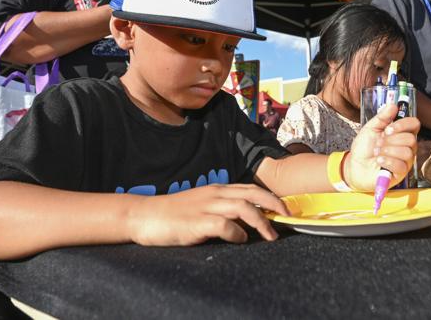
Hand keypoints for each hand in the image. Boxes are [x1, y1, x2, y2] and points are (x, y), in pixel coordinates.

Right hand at [127, 184, 288, 245]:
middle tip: (287, 218)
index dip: (270, 197)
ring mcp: (206, 206)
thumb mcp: (202, 206)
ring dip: (261, 222)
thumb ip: (222, 210)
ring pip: (243, 208)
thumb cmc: (173, 214)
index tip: (284, 209)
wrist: (143, 215)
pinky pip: (224, 225)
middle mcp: (214, 194)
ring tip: (271, 236)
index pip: (250, 188)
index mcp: (217, 189)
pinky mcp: (197, 222)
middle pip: (253, 193)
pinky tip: (240, 241)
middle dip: (274, 204)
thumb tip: (246, 223)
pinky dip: (237, 233)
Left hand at [345, 103, 419, 191]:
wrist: (355, 166)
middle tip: (378, 143)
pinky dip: (388, 161)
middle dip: (391, 140)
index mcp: (401, 133)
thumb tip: (393, 105)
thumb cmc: (364, 148)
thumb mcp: (370, 129)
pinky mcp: (400, 174)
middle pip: (411, 139)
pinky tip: (379, 161)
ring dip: (388, 151)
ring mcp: (405, 161)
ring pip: (407, 152)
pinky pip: (402, 166)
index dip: (403, 125)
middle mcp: (407, 146)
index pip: (414, 124)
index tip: (388, 129)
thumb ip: (382, 117)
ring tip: (377, 153)